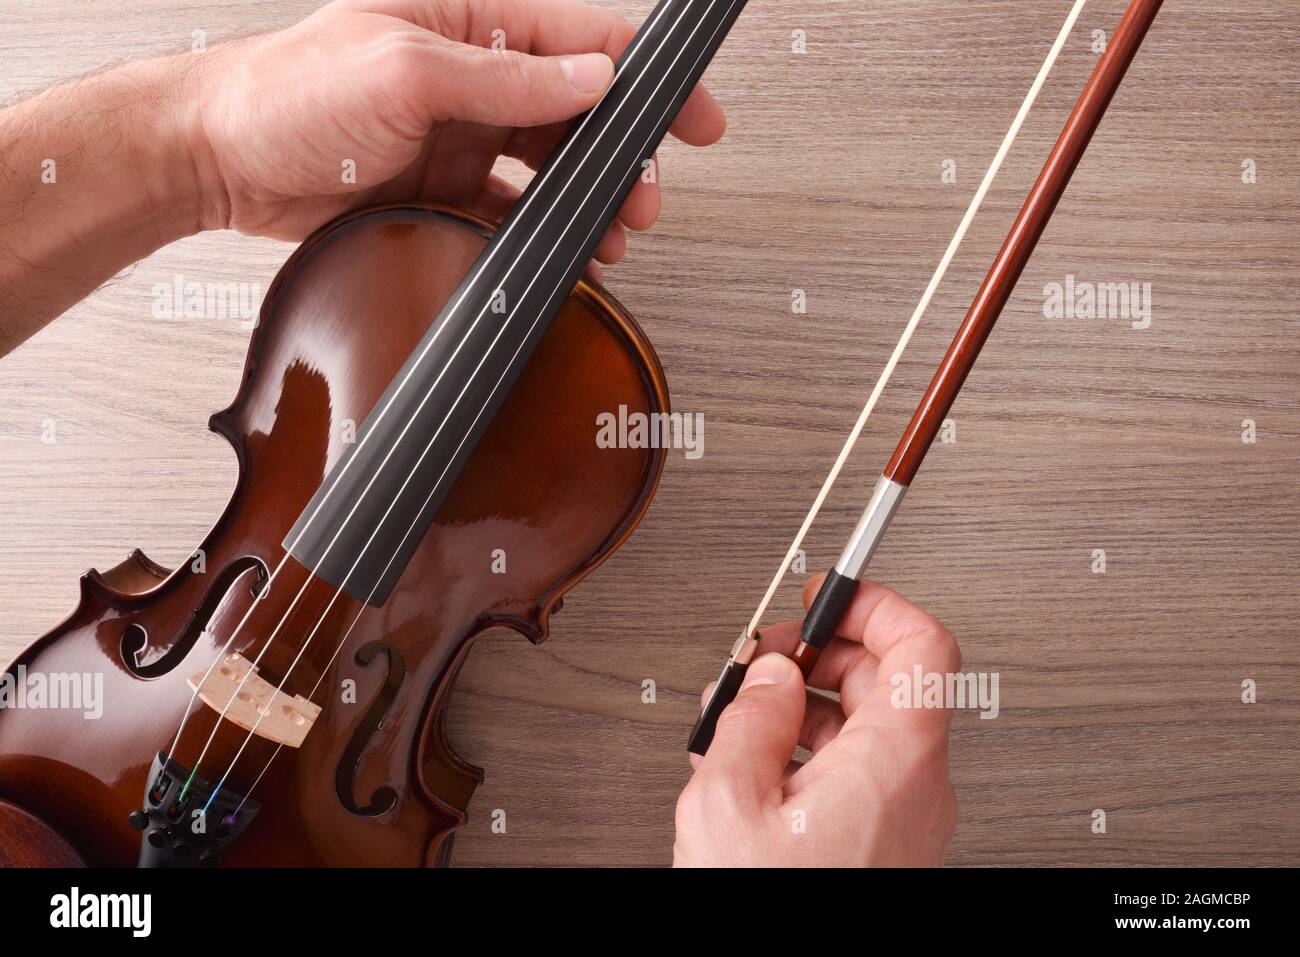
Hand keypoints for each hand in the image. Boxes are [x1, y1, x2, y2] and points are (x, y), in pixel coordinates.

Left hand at [191, 0, 725, 251]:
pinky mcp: (443, 186)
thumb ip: (506, 78)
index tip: (693, 114)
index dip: (648, 75)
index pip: (583, 38)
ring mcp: (460, 134)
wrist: (220, 160)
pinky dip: (538, 232)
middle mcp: (472, 75)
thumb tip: (592, 74)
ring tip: (612, 236)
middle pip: (577, 113)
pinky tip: (558, 250)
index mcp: (469, 20)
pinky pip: (509, 210)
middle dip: (621, 158)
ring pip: (550, 168)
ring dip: (585, 202)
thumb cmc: (287, 93)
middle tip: (644, 199)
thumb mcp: (406, 71)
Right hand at [674, 575, 959, 866]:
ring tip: (743, 717)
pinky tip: (758, 763)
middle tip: (762, 660)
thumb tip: (769, 677)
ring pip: (869, 729)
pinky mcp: (887, 846)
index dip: (872, 604)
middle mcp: (918, 788)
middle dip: (817, 656)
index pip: (923, 645)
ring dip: (806, 706)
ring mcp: (907, 821)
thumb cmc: (779, 911)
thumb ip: (752, 722)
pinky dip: (813, 752)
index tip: (827, 596)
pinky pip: (861, 776)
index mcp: (895, 761)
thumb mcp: (731, 803)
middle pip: (888, 680)